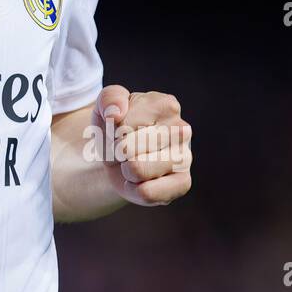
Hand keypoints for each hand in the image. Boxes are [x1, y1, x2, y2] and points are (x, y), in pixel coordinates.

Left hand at [91, 84, 192, 207]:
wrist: (119, 156)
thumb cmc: (116, 126)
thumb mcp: (106, 105)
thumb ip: (109, 98)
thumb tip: (116, 113)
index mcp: (165, 105)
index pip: (122, 123)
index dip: (110, 131)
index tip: (118, 129)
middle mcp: (181, 130)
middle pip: (128, 147)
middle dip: (116, 150)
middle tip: (124, 148)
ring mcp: (185, 157)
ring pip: (137, 170)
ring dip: (125, 170)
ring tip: (133, 162)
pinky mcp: (182, 183)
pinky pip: (148, 193)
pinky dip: (133, 190)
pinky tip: (139, 181)